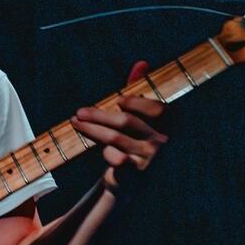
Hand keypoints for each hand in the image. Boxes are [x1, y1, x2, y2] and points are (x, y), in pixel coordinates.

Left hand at [70, 60, 167, 193]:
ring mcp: (150, 160)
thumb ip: (139, 93)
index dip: (137, 103)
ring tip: (76, 123)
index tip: (117, 101)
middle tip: (79, 112)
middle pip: (127, 122)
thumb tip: (142, 62)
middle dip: (99, 115)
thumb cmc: (134, 143)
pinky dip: (107, 154)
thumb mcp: (138, 119)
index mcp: (169, 127)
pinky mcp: (136, 175)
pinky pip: (117, 160)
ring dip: (91, 129)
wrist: (131, 181)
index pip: (159, 110)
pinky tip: (100, 150)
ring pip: (115, 139)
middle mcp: (163, 143)